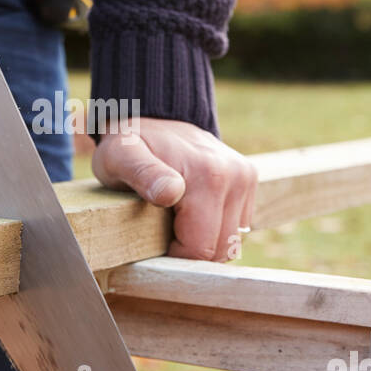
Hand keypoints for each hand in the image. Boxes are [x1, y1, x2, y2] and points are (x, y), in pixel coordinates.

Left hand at [92, 117, 256, 261]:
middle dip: (191, 251)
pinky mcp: (249, 178)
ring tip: (178, 219)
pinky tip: (194, 211)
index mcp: (208, 176)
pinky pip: (238, 225)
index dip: (175, 255)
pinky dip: (217, 228)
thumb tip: (170, 193)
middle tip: (163, 231)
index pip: (201, 248)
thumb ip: (143, 174)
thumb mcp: (121, 157)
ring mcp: (245, 177)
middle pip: (221, 249)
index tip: (154, 238)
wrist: (154, 114)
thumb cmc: (130, 142)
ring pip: (232, 240)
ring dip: (205, 240)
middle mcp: (236, 176)